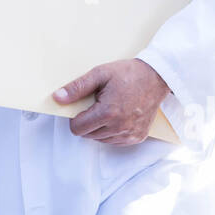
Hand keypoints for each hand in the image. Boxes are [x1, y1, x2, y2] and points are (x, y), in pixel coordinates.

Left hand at [53, 58, 169, 145]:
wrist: (156, 77)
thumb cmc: (128, 73)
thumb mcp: (100, 74)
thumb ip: (77, 87)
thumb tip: (57, 98)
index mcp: (108, 113)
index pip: (78, 128)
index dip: (75, 118)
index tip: (82, 107)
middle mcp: (119, 127)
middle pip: (88, 135)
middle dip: (88, 121)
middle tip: (98, 104)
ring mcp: (130, 134)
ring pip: (101, 140)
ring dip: (100, 128)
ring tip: (110, 108)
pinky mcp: (138, 137)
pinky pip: (115, 141)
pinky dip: (112, 131)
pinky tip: (119, 116)